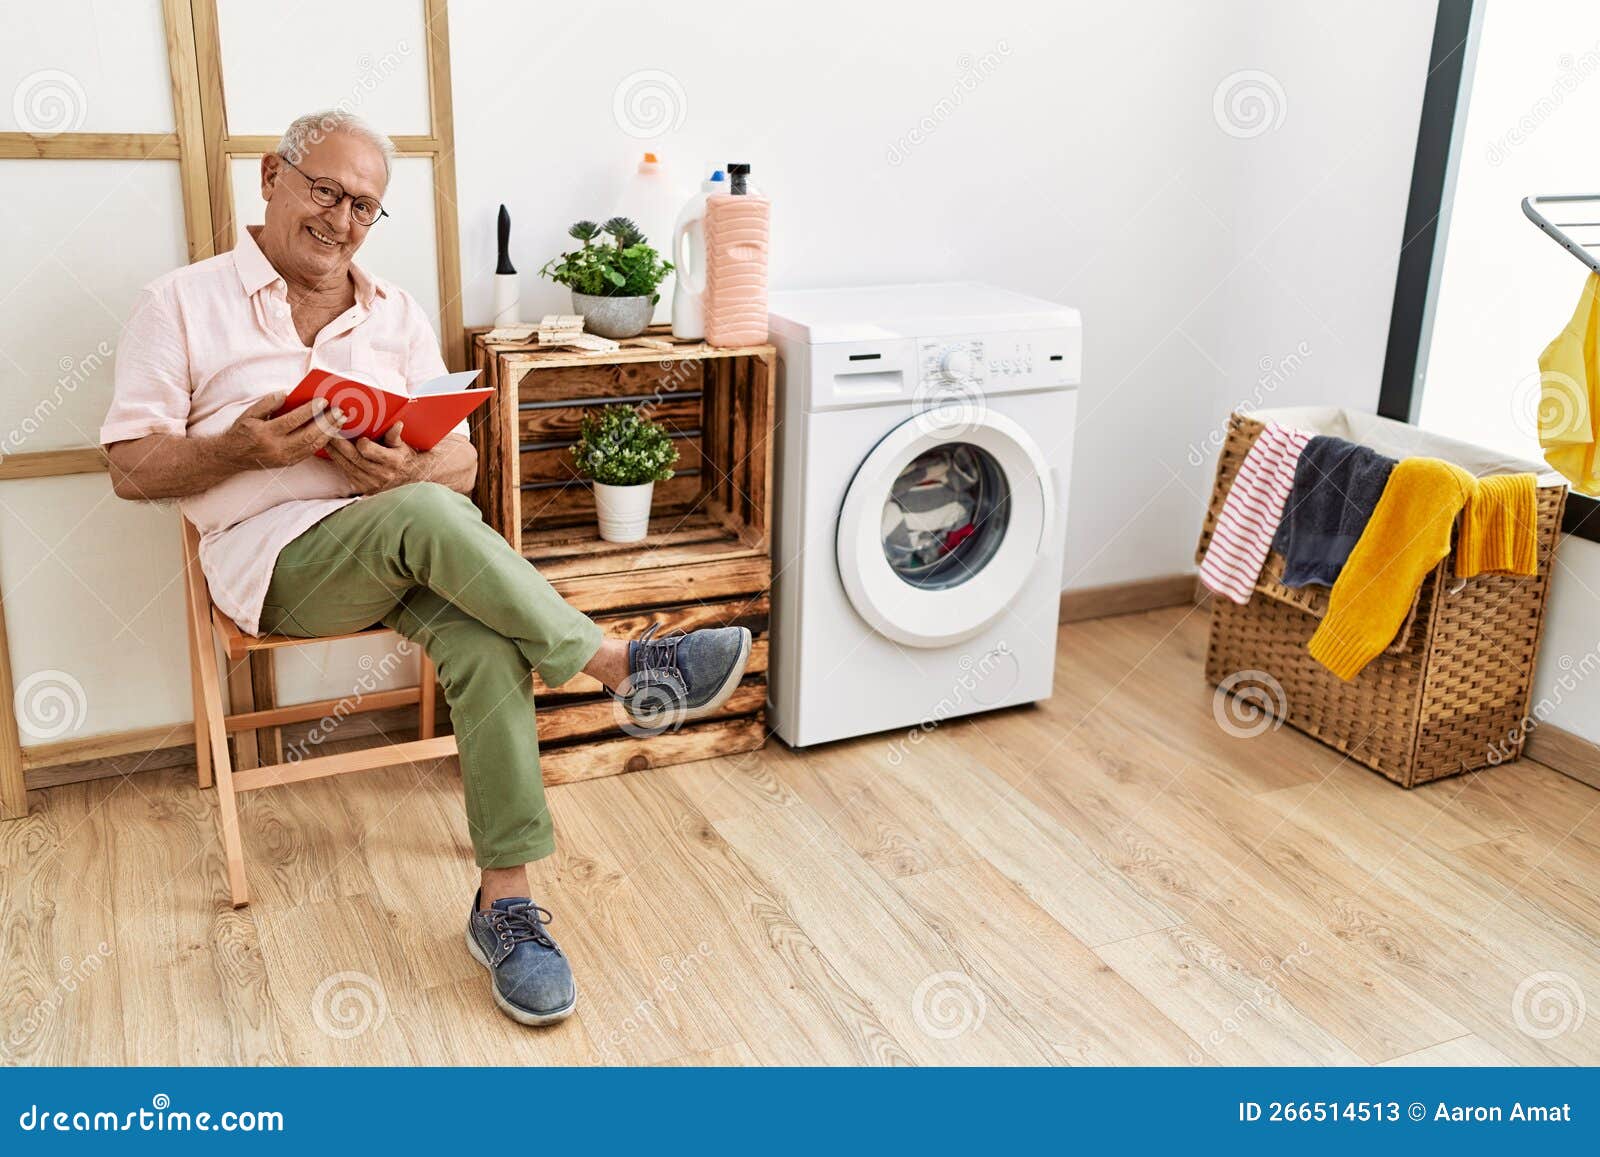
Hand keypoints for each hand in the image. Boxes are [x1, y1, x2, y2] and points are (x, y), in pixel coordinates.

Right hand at [226, 393, 345, 467]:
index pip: (293, 420)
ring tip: (340, 421)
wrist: (232, 456)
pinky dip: (322, 442)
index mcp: (265, 433)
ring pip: (312, 446)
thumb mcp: (249, 414)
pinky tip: (330, 432)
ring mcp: (284, 458)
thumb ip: (267, 403)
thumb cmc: (242, 431)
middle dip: (326, 423)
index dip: (310, 411)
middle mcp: (276, 448)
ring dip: (329, 433)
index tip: (323, 401)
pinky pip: (310, 452)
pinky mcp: (288, 463)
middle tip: (340, 412)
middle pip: (308, 435)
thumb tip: (285, 394)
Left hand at [325, 422, 425, 494]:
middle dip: (338, 443)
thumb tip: (397, 425)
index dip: (358, 442)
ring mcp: (371, 484)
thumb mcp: (402, 445)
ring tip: (325, 438)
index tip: (349, 430)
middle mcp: (381, 475)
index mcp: (392, 461)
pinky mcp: (363, 488)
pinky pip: (346, 473)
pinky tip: (332, 451)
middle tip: (327, 430)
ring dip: (334, 452)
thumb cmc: (403, 457)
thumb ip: (395, 435)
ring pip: (347, 466)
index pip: (369, 451)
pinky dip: (338, 461)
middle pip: (354, 458)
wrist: (409, 479)